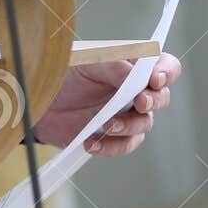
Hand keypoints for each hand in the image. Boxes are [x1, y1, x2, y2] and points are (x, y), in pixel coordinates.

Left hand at [33, 52, 180, 155]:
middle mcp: (136, 91)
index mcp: (133, 66)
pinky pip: (124, 145)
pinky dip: (110, 146)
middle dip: (153, 100)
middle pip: (161, 97)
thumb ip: (110, 64)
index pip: (165, 66)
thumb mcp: (83, 61)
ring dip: (128, 126)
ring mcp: (127, 115)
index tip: (154, 79)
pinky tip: (91, 143)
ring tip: (104, 125)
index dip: (166, 72)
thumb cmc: (64, 74)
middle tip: (138, 102)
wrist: (41, 102)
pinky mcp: (114, 136)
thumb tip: (133, 74)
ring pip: (144, 124)